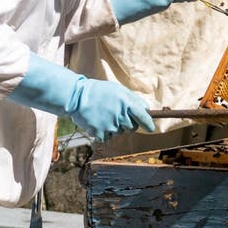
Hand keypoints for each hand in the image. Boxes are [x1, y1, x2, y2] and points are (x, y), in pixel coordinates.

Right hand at [10, 52, 154, 140]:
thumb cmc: (99, 92)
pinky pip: (108, 137)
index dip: (148, 123)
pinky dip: (104, 132)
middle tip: (117, 115)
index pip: (143, 116)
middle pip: (132, 127)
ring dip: (114, 127)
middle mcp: (121, 115)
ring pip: (119, 133)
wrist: (77, 96)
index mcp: (126, 102)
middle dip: (128, 123)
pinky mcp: (101, 133)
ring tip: (104, 115)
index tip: (150, 128)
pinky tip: (98, 121)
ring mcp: (111, 125)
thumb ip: (133, 100)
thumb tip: (146, 109)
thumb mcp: (118, 90)